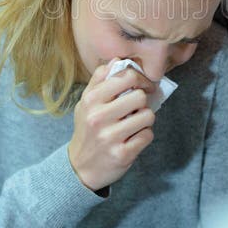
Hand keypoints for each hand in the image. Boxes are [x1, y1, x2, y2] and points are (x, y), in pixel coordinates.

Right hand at [68, 60, 156, 191]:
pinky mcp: (122, 154)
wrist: (79, 168)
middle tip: (137, 108)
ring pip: (148, 116)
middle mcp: (99, 117)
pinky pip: (147, 135)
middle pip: (140, 96)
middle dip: (143, 102)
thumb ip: (100, 80)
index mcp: (91, 100)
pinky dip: (144, 136)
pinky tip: (133, 138)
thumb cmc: (87, 130)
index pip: (126, 77)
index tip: (143, 86)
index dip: (141, 79)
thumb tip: (117, 59)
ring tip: (134, 124)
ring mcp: (110, 137)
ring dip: (145, 120)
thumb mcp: (86, 103)